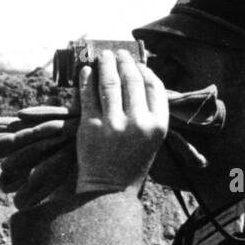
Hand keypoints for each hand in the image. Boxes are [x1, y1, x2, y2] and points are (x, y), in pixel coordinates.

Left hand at [75, 50, 167, 195]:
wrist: (108, 191)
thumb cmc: (130, 163)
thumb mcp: (150, 140)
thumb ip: (147, 112)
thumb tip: (135, 76)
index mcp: (158, 125)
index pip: (153, 86)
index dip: (144, 69)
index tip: (137, 63)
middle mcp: (138, 122)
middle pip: (132, 79)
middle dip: (123, 61)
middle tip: (117, 53)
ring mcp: (114, 123)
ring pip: (110, 82)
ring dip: (105, 64)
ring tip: (102, 56)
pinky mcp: (91, 125)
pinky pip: (88, 94)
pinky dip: (87, 79)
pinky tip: (86, 72)